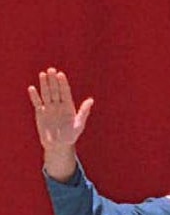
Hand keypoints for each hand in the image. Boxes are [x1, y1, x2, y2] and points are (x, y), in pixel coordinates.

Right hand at [28, 67, 92, 181]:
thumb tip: (91, 100)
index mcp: (69, 106)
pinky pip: (37, 103)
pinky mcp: (40, 113)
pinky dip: (34, 96)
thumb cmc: (71, 135)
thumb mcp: (79, 124)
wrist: (58, 145)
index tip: (61, 74)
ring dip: (44, 84)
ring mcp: (49, 108)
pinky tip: (32, 88)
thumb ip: (84, 112)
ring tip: (42, 74)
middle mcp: (58, 105)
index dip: (63, 83)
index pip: (65, 92)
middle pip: (55, 90)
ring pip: (46, 94)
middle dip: (53, 80)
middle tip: (51, 69)